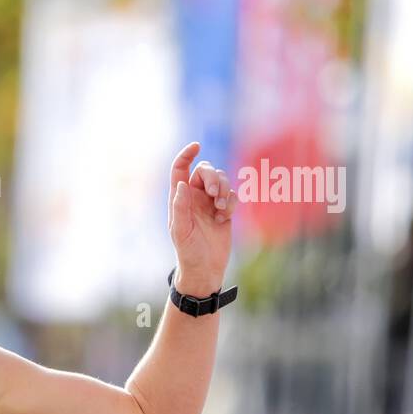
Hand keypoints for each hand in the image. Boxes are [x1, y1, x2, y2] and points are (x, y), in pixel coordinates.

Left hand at [167, 141, 236, 295]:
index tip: (196, 145)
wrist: (205, 268)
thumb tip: (182, 184)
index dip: (186, 155)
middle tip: (214, 194)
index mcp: (179, 198)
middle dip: (213, 178)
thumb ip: (180, 207)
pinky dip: (231, 202)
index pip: (180, 169)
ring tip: (221, 209)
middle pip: (206, 171)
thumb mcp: (181, 230)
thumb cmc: (188, 251)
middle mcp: (194, 197)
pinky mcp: (225, 210)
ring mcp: (210, 203)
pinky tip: (224, 218)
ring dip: (224, 191)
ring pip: (222, 181)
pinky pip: (233, 194)